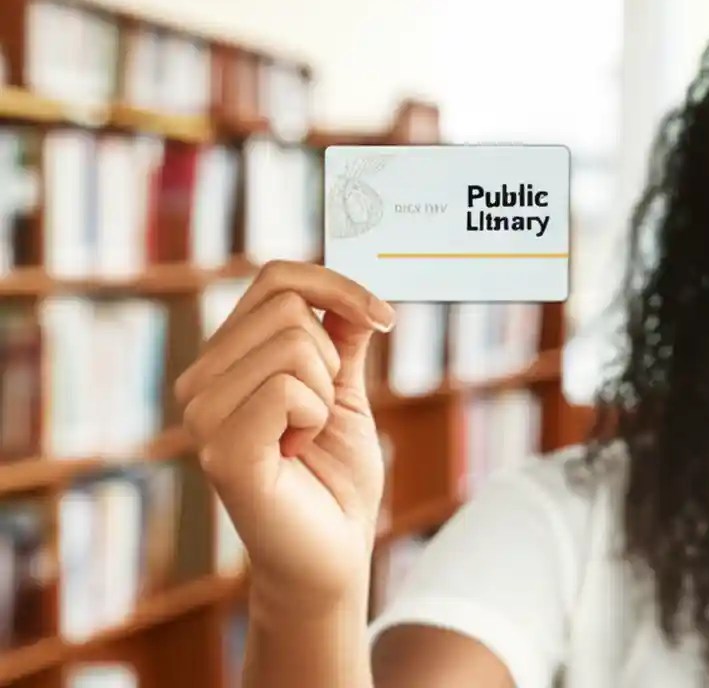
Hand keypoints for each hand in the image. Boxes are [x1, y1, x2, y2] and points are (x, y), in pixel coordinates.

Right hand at [174, 260, 396, 611]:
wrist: (334, 553)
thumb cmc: (336, 479)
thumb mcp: (344, 393)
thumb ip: (341, 338)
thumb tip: (353, 291)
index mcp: (225, 361)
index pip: (276, 278)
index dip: (337, 286)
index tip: (384, 318)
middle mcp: (200, 382)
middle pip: (288, 305)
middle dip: (332, 355)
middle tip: (320, 412)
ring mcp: (202, 416)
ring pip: (293, 343)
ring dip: (323, 392)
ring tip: (304, 437)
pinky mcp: (222, 450)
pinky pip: (288, 388)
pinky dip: (315, 417)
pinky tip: (297, 452)